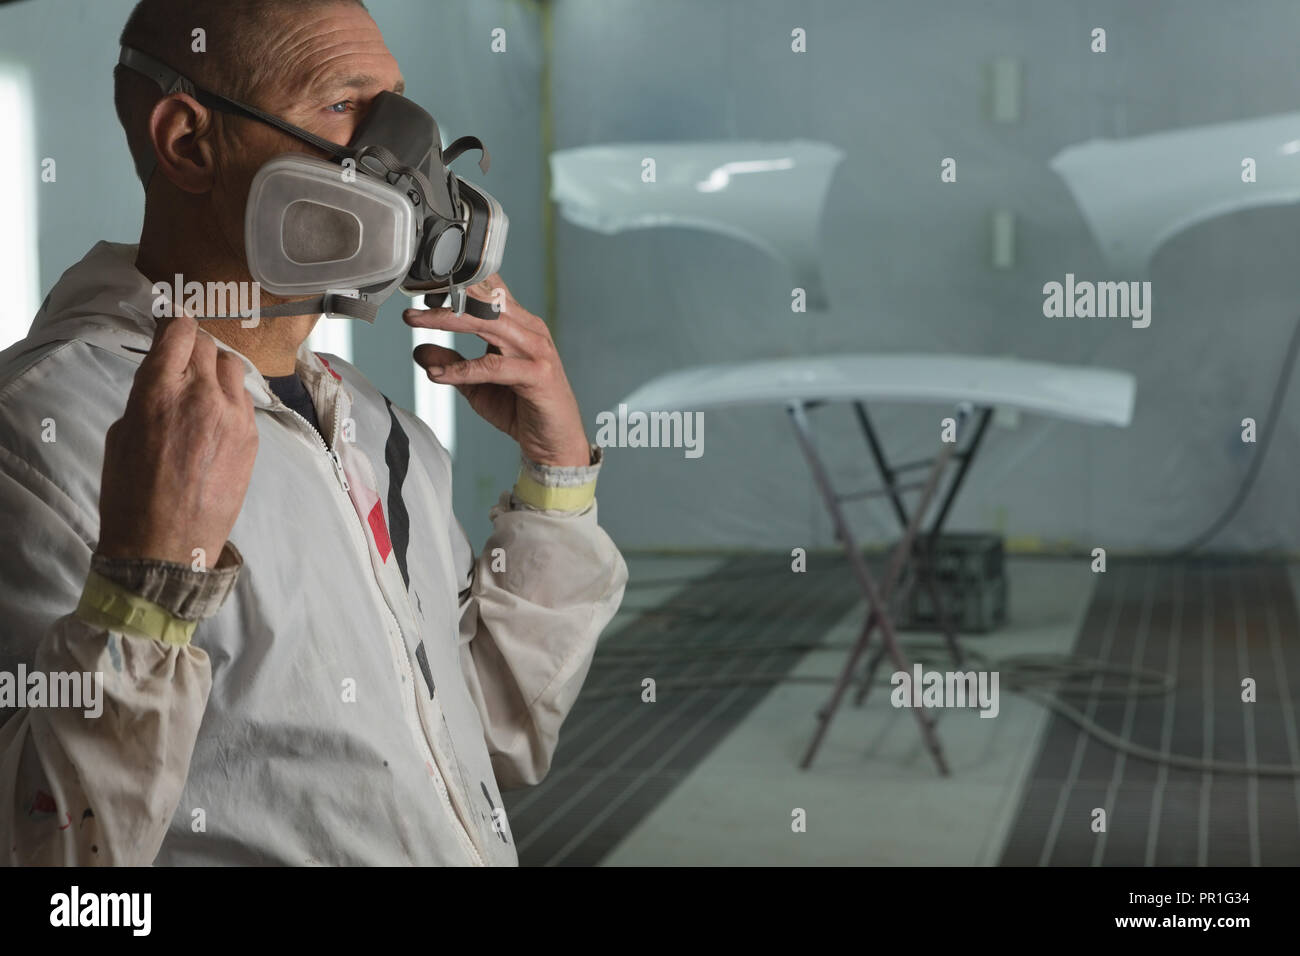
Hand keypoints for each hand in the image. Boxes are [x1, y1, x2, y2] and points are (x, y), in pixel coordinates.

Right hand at [96, 312, 258, 565]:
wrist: (166, 544)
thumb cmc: (131, 494)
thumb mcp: (121, 433)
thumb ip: (148, 395)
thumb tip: (166, 376)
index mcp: (159, 390)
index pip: (180, 331)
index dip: (175, 325)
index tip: (172, 328)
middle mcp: (201, 395)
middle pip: (208, 345)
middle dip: (195, 347)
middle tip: (184, 358)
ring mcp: (233, 415)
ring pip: (232, 367)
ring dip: (217, 369)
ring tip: (203, 387)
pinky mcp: (253, 437)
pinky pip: (245, 399)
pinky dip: (232, 398)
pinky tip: (218, 415)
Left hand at [404, 275, 590, 466]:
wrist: (554, 443)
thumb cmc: (522, 410)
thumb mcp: (477, 385)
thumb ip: (453, 364)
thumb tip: (420, 350)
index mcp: (519, 325)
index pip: (488, 291)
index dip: (455, 284)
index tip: (421, 289)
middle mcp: (530, 331)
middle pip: (484, 303)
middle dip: (444, 301)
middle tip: (410, 309)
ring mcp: (537, 351)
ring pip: (488, 324)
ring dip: (448, 321)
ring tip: (417, 323)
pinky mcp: (538, 375)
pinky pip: (493, 367)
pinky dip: (463, 369)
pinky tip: (439, 375)